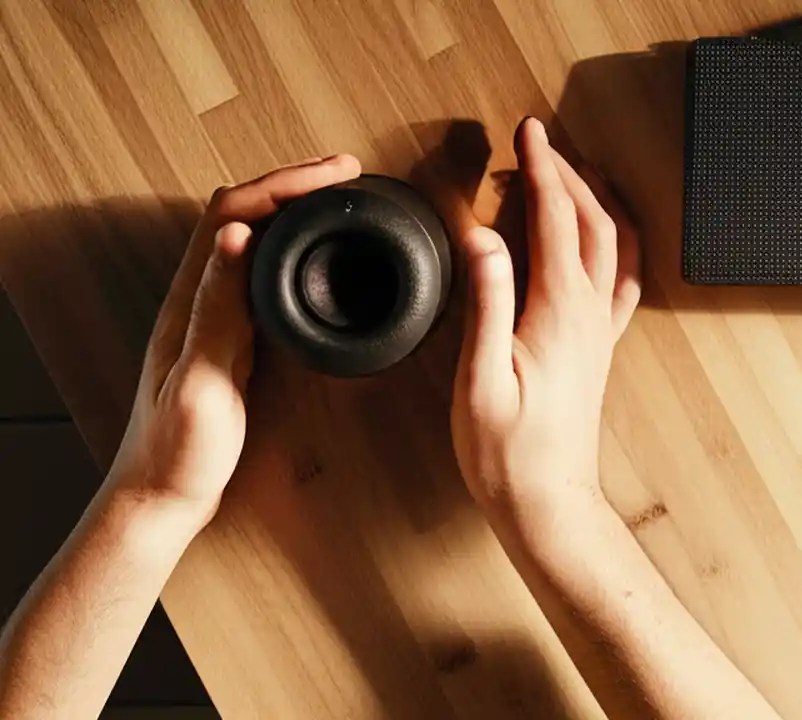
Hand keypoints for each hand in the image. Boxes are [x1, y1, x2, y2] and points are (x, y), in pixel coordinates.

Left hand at [105, 155, 361, 529]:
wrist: (162, 495)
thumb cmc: (178, 449)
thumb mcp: (202, 381)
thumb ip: (217, 310)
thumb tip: (236, 235)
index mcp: (190, 300)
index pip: (234, 213)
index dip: (285, 182)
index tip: (336, 173)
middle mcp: (196, 298)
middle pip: (241, 212)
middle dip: (294, 183)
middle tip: (346, 174)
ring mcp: (210, 316)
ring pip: (250, 238)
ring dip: (291, 209)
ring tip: (337, 200)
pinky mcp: (226, 338)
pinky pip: (260, 272)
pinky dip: (291, 247)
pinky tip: (315, 257)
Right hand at [451, 118, 640, 520]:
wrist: (547, 502)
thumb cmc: (505, 452)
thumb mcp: (479, 378)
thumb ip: (485, 302)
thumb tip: (481, 237)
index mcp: (558, 310)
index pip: (554, 218)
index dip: (540, 168)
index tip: (527, 132)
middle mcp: (590, 314)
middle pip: (592, 222)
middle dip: (567, 172)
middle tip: (540, 141)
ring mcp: (601, 331)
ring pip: (616, 246)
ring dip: (597, 202)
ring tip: (575, 173)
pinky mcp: (600, 350)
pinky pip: (623, 282)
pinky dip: (617, 246)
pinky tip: (607, 243)